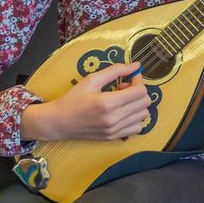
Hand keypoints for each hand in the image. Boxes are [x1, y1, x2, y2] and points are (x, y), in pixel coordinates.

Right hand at [20, 61, 151, 140]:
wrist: (58, 122)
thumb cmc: (72, 99)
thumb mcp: (91, 80)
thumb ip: (115, 71)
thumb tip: (136, 65)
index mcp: (107, 103)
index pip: (140, 91)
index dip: (138, 80)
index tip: (130, 77)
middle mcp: (113, 119)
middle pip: (145, 103)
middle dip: (138, 91)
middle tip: (123, 88)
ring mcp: (114, 130)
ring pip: (143, 115)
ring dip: (137, 104)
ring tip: (122, 100)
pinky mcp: (114, 137)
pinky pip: (137, 127)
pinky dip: (134, 118)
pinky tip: (123, 112)